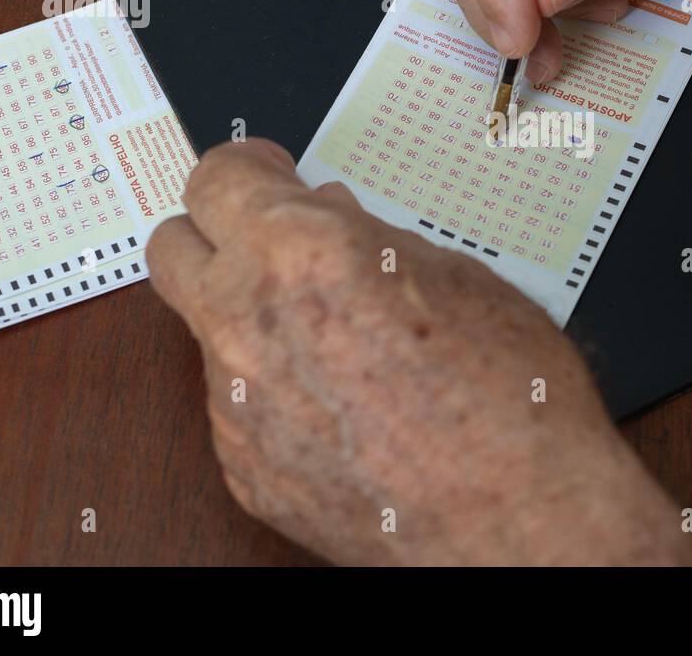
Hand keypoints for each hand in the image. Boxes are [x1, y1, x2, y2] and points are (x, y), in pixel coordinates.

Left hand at [147, 139, 691, 564]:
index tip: (267, 174)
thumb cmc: (509, 400)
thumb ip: (370, 240)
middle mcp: (243, 326)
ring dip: (250, 318)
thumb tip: (332, 223)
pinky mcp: (242, 470)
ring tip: (339, 340)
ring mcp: (233, 406)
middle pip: (170, 249)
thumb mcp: (457, 276)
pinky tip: (345, 406)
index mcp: (298, 255)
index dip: (247, 169)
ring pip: (206, 332)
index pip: (216, 179)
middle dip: (215, 233)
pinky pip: (237, 405)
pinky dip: (274, 391)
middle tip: (272, 240)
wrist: (521, 522)